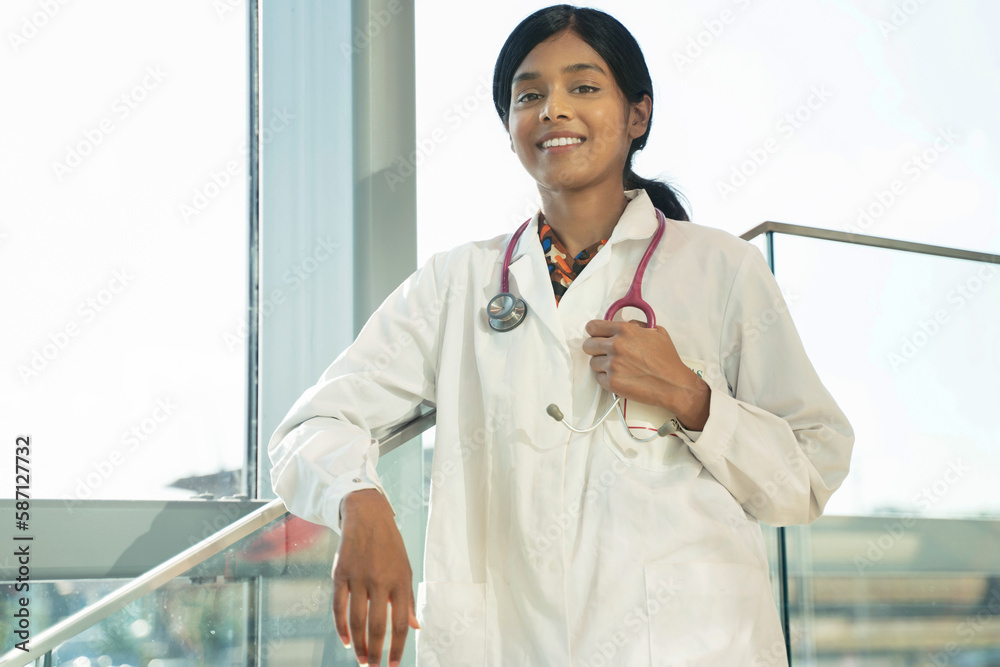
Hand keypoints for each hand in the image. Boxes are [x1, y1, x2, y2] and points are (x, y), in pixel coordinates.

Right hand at [333, 489, 419, 666]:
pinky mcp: (340, 574)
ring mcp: (358, 577)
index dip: (397, 648)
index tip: (393, 666)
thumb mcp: (405, 569)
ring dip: (358, 644)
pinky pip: (338, 607)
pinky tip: (345, 639)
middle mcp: (380, 580)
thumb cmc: (390, 547)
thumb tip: (415, 628)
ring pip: (356, 620)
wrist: (367, 516)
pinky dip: (340, 626)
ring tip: (361, 659)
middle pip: (376, 626)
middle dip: (375, 652)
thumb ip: (408, 600)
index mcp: (400, 581)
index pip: (399, 624)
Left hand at [582, 319, 710, 429]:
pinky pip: (599, 378)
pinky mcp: (612, 382)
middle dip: (595, 349)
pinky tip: (621, 377)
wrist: (674, 385)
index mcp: (625, 331)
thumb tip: (624, 324)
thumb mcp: (656, 332)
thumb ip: (636, 325)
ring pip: (593, 363)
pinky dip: (607, 379)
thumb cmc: (667, 360)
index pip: (593, 326)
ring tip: (619, 368)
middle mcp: (616, 346)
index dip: (594, 332)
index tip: (596, 336)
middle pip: (588, 345)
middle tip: (605, 353)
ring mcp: (612, 365)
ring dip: (602, 365)